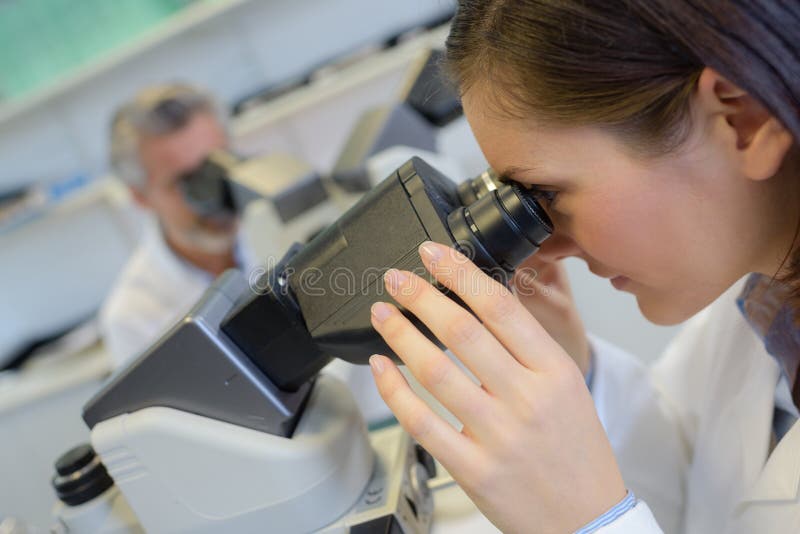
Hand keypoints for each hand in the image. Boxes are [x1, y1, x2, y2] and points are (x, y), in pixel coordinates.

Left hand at [369, 242, 624, 533]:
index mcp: (555, 372)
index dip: (460, 273)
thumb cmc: (577, 452)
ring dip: (400, 334)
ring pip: (435, 370)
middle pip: (462, 331)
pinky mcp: (472, 468)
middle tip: (397, 278)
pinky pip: (420, 421)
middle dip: (421, 296)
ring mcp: (498, 435)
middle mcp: (527, 399)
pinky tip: (381, 367)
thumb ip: (527, 348)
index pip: (501, 307)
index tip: (433, 253)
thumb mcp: (568, 388)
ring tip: (382, 313)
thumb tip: (481, 302)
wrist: (587, 520)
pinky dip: (393, 389)